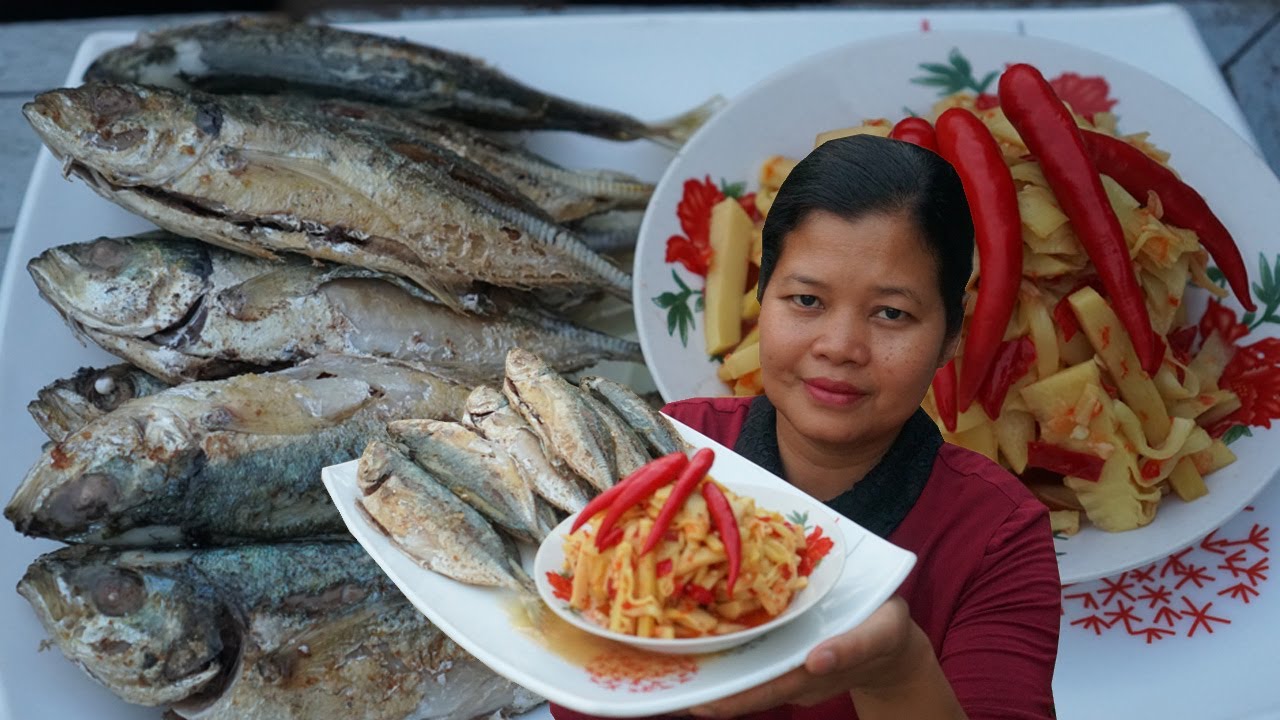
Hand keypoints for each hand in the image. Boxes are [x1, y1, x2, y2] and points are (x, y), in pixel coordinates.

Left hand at [687, 596, 930, 717]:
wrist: (894, 647)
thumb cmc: (887, 632)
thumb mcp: (881, 634)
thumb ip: (852, 648)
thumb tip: (816, 660)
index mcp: (814, 672)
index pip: (767, 689)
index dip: (734, 699)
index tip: (702, 706)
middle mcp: (796, 677)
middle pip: (749, 690)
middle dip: (712, 694)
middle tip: (670, 697)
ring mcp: (791, 670)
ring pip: (748, 678)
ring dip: (715, 680)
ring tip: (674, 677)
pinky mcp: (788, 659)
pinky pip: (756, 662)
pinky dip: (730, 660)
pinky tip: (703, 652)